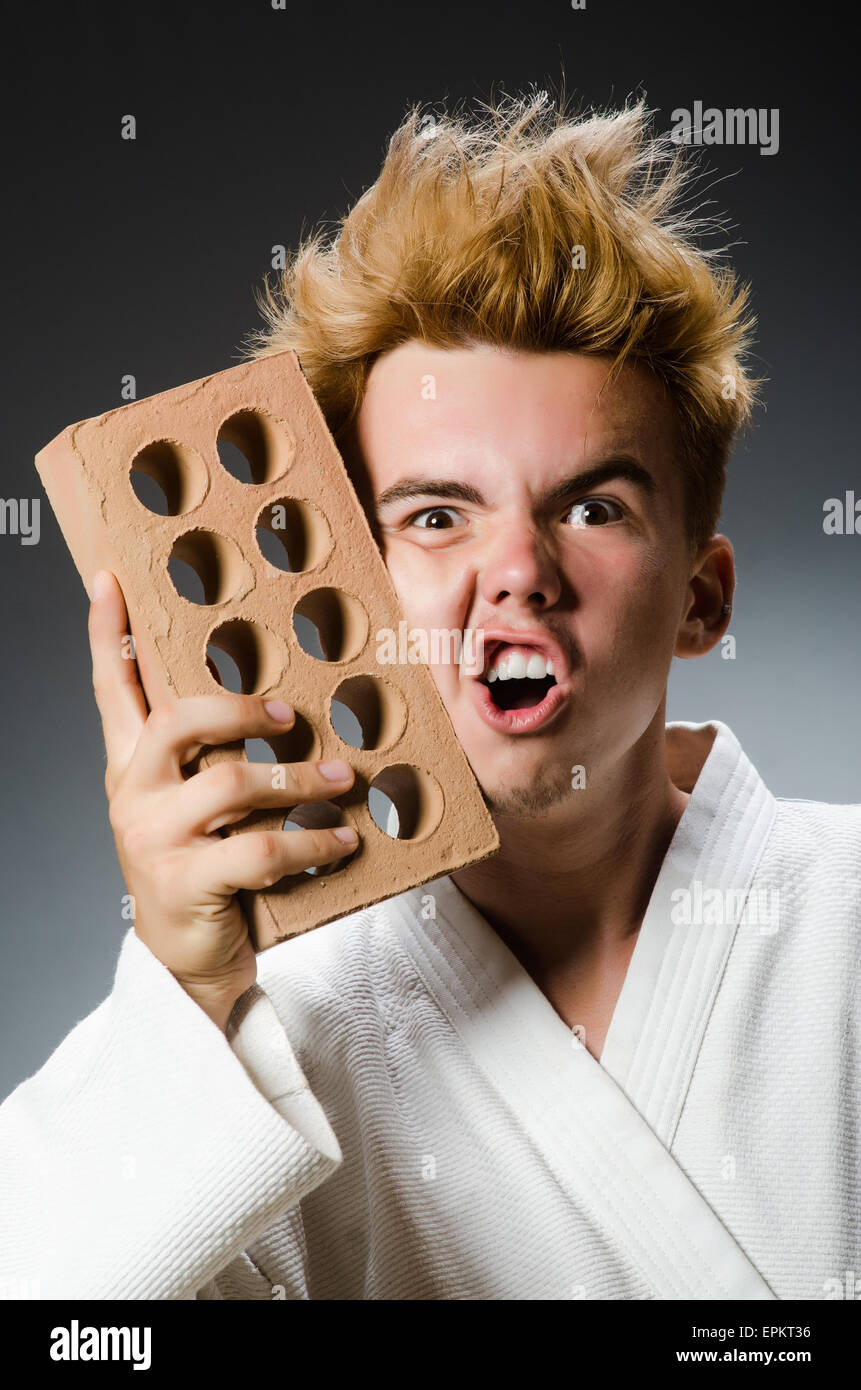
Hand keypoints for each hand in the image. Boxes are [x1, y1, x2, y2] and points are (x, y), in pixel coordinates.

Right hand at [88, 570, 358, 1030]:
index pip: (112, 689)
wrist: (188, 963)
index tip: (111, 579)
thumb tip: (283, 704)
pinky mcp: (184, 883)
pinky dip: (311, 842)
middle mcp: (131, 795)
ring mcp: (152, 839)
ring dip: (300, 780)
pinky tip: (342, 840)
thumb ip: (216, 759)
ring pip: (231, 783)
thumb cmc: (204, 870)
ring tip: (344, 782)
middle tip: (292, 716)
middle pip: (176, 721)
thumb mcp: (198, 808)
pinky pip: (261, 849)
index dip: (110, 634)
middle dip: (240, 709)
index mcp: (131, 768)